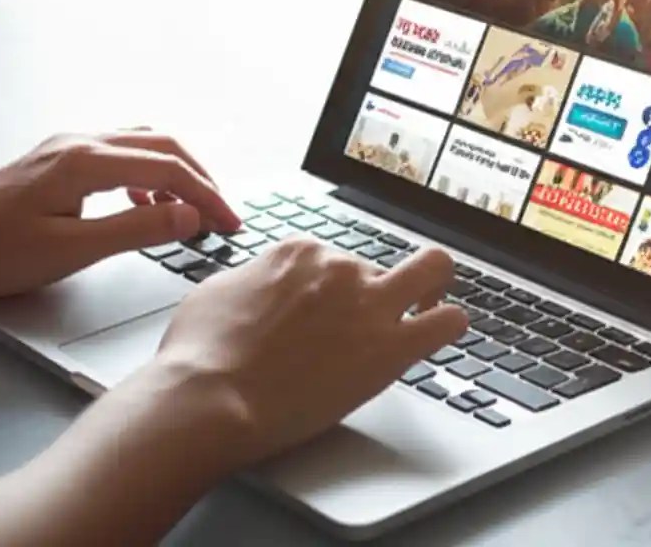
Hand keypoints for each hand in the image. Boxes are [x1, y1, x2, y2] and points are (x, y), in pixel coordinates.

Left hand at [0, 130, 240, 297]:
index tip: (229, 222)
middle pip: (162, 144)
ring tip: (194, 207)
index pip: (169, 168)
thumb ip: (137, 230)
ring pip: (142, 143)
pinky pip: (119, 153)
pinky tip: (146, 201)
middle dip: (201, 178)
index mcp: (85, 161)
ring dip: (176, 170)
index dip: (207, 196)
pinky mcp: (57, 159)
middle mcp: (79, 143)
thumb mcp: (72, 250)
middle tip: (223, 213)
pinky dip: (148, 172)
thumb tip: (188, 216)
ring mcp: (66, 147)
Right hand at [154, 237, 466, 466]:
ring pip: (432, 273)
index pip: (336, 259)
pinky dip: (451, 324)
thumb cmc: (199, 354)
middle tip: (377, 318)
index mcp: (300, 252)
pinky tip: (443, 333)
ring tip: (423, 316)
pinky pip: (449, 321)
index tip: (330, 314)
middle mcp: (340, 267)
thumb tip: (260, 287)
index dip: (335, 291)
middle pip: (379, 268)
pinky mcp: (392, 346)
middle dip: (379, 291)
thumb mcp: (217, 292)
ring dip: (430, 293)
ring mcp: (370, 303)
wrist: (209, 398)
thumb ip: (253, 281)